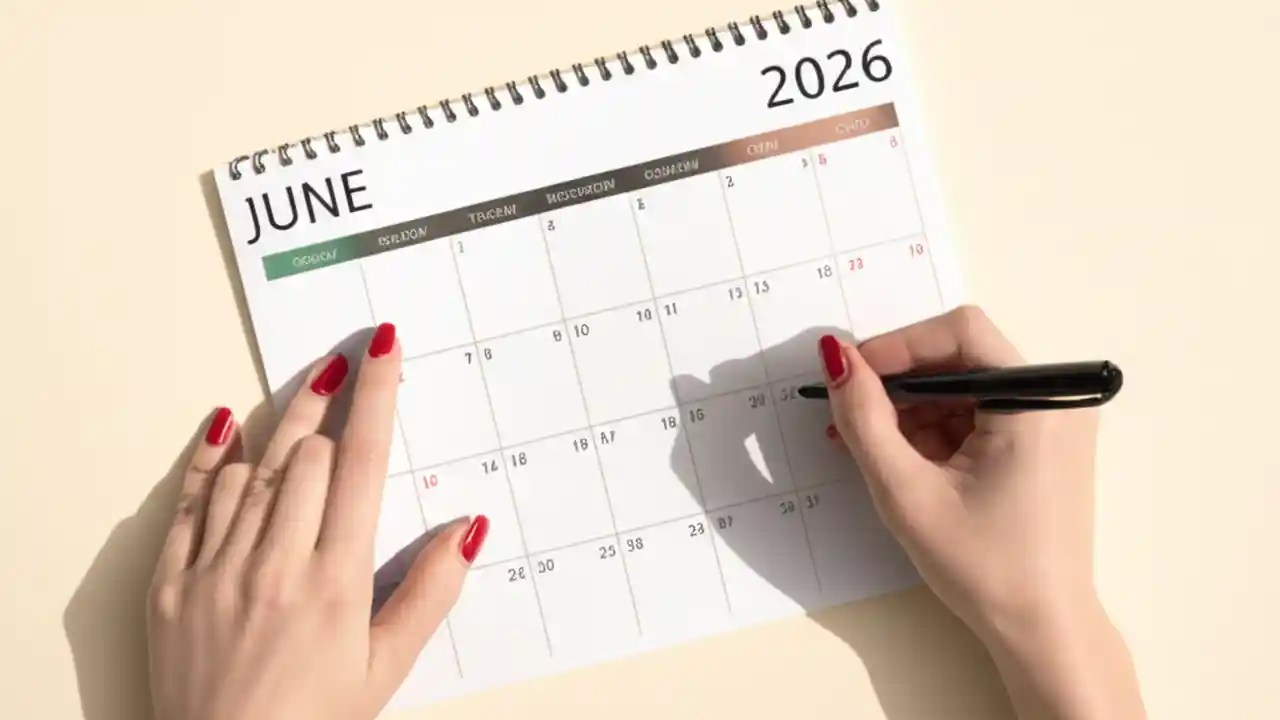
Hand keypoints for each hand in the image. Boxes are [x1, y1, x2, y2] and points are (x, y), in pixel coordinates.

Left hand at [147, 323, 488, 719]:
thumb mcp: (386, 667)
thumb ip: (430, 593)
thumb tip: (469, 528)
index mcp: (336, 581)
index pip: (362, 463)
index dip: (376, 396)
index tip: (383, 348)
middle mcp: (274, 563)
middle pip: (304, 452)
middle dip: (330, 406)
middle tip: (344, 370)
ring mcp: (216, 569)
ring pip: (251, 468)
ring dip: (284, 424)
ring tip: (308, 392)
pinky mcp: (172, 583)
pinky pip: (191, 501)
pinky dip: (212, 458)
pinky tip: (230, 425)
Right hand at [821, 307, 1142, 718]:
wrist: (1041, 630)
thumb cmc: (980, 566)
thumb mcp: (906, 491)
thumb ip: (864, 417)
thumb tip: (834, 354)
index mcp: (1036, 401)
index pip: (960, 331)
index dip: (898, 344)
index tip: (853, 377)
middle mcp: (1056, 400)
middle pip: (962, 357)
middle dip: (900, 384)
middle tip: (851, 418)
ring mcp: (1053, 422)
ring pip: (966, 386)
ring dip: (913, 409)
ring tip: (871, 451)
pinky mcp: (1043, 444)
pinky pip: (980, 414)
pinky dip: (937, 429)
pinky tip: (904, 462)